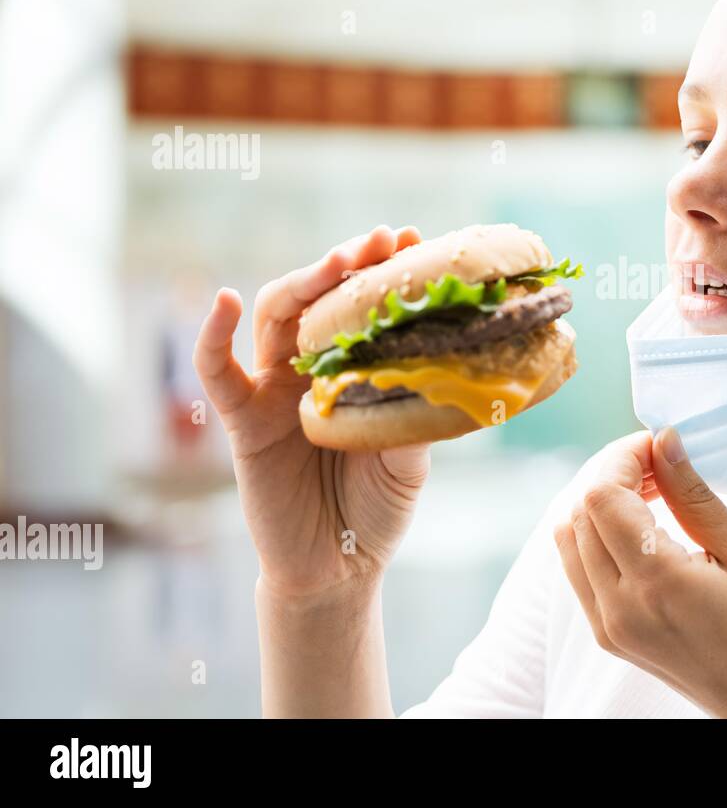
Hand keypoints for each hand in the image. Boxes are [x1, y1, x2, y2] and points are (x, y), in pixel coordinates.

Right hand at [193, 224, 430, 603]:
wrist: (340, 567)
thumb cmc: (378, 505)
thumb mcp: (410, 454)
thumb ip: (409, 410)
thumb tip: (435, 366)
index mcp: (354, 367)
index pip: (362, 305)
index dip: (381, 271)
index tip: (411, 240)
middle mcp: (311, 368)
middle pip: (318, 298)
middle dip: (345, 263)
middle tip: (379, 240)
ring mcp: (274, 390)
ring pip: (275, 319)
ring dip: (302, 283)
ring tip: (336, 262)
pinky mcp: (243, 421)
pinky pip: (219, 372)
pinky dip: (211, 335)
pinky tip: (221, 301)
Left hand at [553, 429, 726, 717]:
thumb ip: (696, 496)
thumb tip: (665, 441)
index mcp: (656, 582)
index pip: (600, 496)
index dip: (622, 459)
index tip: (659, 448)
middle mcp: (618, 606)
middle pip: (580, 512)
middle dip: (613, 476)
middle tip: (661, 468)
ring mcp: (609, 626)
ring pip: (570, 540)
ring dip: (602, 506)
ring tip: (652, 495)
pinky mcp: (610, 637)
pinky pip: (578, 571)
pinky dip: (597, 538)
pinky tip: (641, 531)